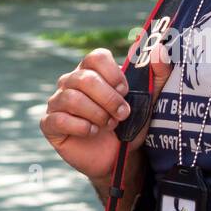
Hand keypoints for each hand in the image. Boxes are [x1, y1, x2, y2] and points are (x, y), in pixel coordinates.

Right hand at [40, 38, 173, 181]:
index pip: (95, 57)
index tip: (126, 91)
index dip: (113, 74)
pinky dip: (80, 127)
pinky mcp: (50, 124)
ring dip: (97, 114)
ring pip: (71, 98)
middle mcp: (71, 82)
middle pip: (84, 79)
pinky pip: (58, 119)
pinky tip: (92, 132)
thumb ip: (158, 75)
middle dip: (108, 99)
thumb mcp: (149, 102)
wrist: (119, 158)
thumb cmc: (129, 126)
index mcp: (92, 71)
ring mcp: (58, 102)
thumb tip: (159, 51)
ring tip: (109, 125)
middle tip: (122, 114)